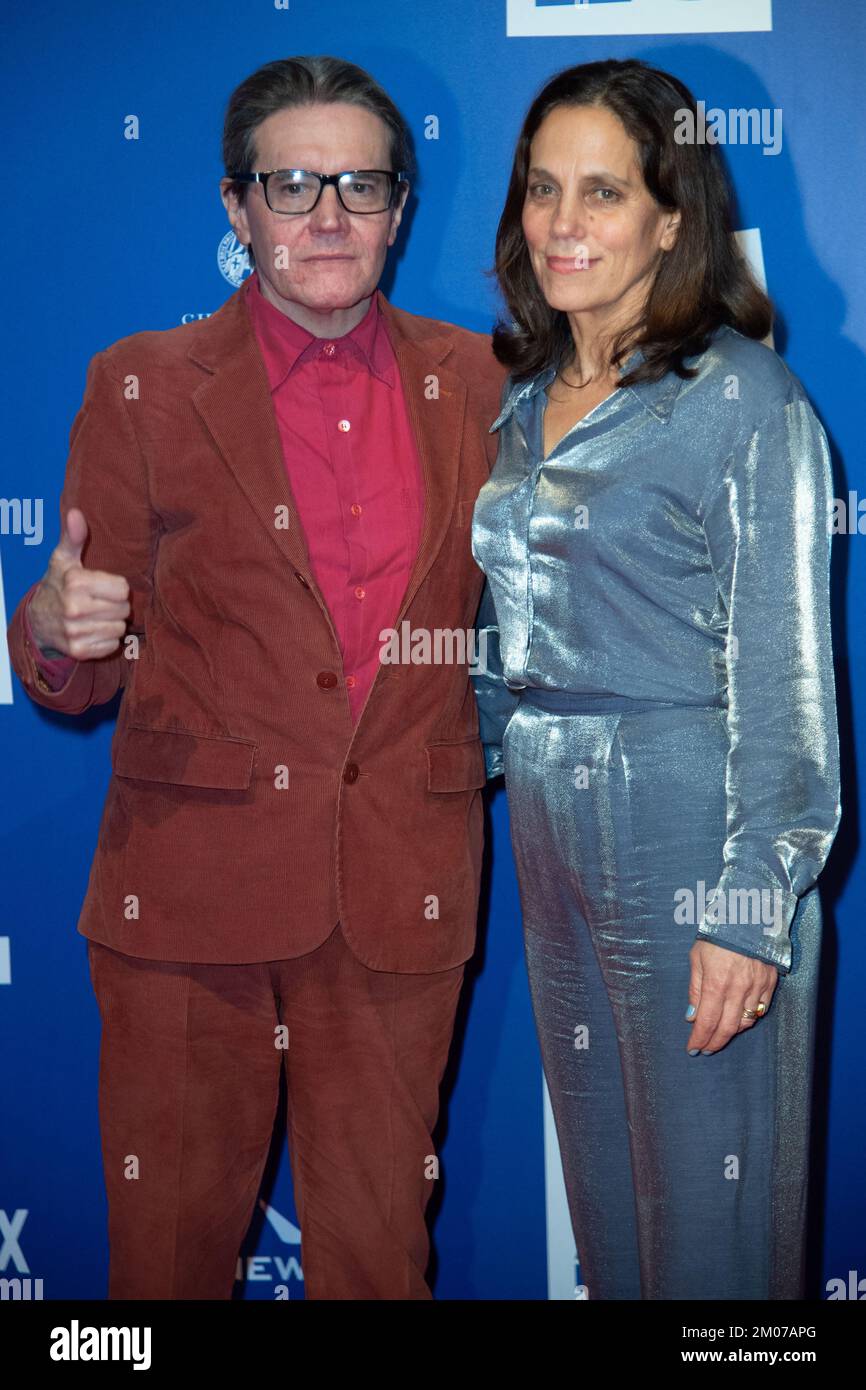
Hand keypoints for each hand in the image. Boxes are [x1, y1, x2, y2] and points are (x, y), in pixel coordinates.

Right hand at [27, 507, 129, 659]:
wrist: (38, 621)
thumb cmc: (58, 585)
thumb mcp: (64, 559)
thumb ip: (74, 537)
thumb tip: (75, 512)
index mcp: (75, 582)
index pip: (123, 589)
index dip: (115, 587)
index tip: (101, 587)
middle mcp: (74, 608)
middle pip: (124, 610)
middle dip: (115, 606)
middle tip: (98, 602)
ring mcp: (75, 632)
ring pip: (119, 628)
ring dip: (111, 623)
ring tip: (95, 616)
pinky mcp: (79, 651)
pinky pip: (112, 645)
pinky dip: (105, 640)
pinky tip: (91, 631)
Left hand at [686, 939, 778, 1054]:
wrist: (748, 915)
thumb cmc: (717, 934)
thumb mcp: (697, 957)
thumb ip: (695, 989)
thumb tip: (692, 1016)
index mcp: (716, 983)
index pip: (707, 1021)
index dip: (700, 1039)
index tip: (693, 1048)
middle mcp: (738, 989)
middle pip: (727, 1027)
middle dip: (714, 1042)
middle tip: (706, 1049)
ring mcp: (757, 987)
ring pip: (746, 1022)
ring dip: (731, 1032)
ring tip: (720, 1035)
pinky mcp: (770, 982)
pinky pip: (761, 1009)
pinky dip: (749, 1018)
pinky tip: (740, 1020)